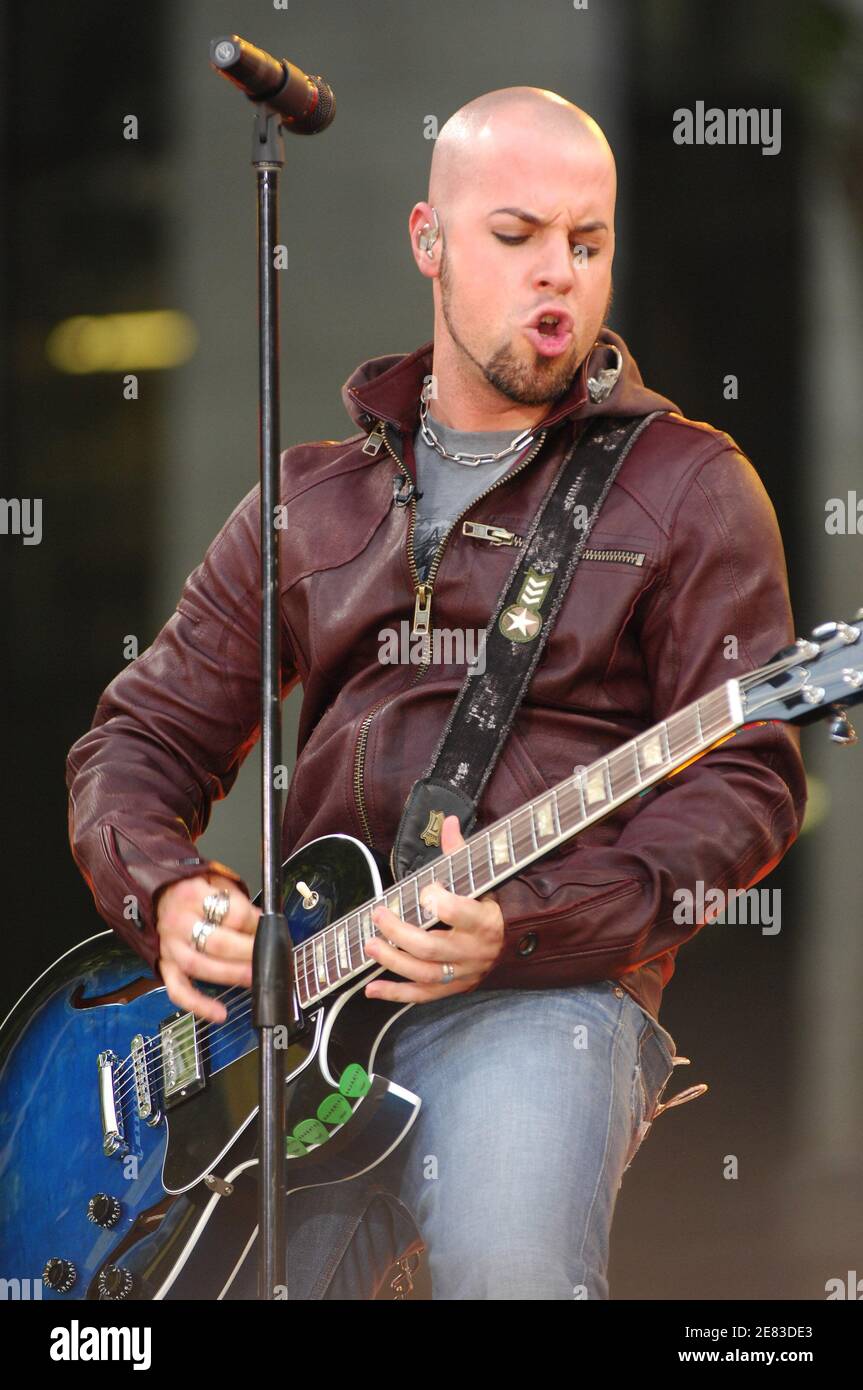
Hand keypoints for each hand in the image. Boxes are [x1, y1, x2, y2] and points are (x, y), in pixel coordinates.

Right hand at [156, 872, 260, 1022]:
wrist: (156, 894)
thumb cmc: (192, 890)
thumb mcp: (215, 882)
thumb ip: (237, 902)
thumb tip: (264, 925)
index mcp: (193, 895)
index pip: (231, 913)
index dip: (254, 923)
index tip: (268, 928)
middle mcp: (178, 922)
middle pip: (216, 942)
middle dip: (247, 953)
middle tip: (267, 959)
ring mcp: (170, 947)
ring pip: (199, 966)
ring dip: (230, 975)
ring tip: (253, 979)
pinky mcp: (165, 966)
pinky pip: (178, 990)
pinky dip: (198, 1005)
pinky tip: (220, 1013)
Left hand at [363, 816, 505, 1003]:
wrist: (508, 943)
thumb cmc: (487, 907)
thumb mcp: (480, 880)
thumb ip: (460, 853)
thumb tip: (450, 821)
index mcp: (483, 921)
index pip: (459, 912)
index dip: (437, 901)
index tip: (423, 890)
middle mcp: (473, 951)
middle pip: (431, 946)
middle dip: (399, 932)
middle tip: (377, 915)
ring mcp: (461, 973)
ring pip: (423, 973)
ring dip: (392, 961)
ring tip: (369, 945)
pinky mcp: (452, 988)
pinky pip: (422, 996)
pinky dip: (395, 994)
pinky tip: (371, 989)